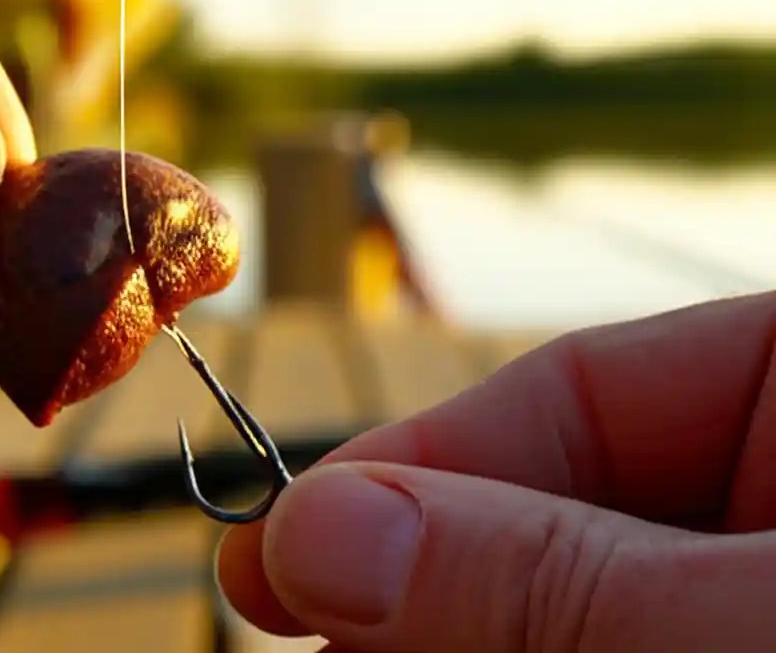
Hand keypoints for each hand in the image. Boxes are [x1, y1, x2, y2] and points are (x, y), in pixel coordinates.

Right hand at [218, 292, 775, 651]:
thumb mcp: (748, 626)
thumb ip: (545, 576)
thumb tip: (313, 532)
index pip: (577, 386)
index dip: (412, 465)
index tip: (282, 546)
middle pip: (551, 507)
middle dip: (422, 582)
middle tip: (304, 635)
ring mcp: (750, 593)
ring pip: (563, 603)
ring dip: (440, 639)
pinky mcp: (726, 650)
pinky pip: (604, 650)